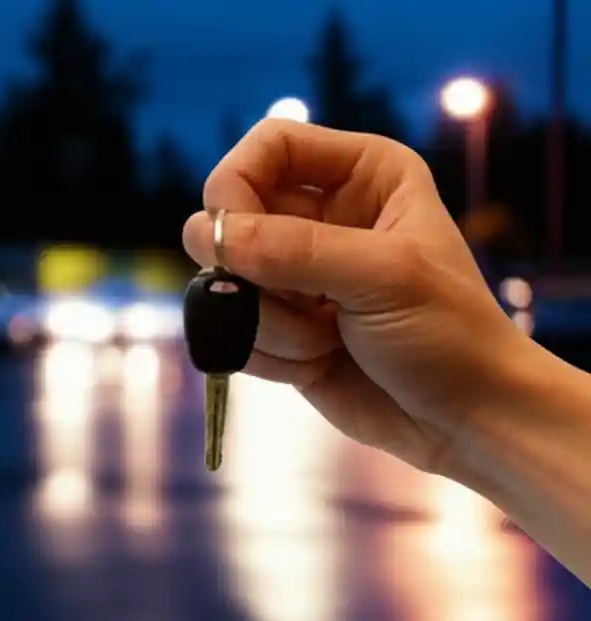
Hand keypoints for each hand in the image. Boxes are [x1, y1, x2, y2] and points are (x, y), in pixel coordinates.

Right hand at [182, 119, 536, 476]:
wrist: (466, 421)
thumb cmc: (449, 334)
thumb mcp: (382, 277)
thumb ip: (294, 249)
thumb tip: (207, 234)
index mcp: (362, 174)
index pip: (268, 145)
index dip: (238, 182)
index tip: (230, 233)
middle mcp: (322, 214)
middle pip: (232, 213)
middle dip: (254, 269)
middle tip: (298, 301)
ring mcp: (295, 273)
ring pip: (226, 279)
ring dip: (269, 321)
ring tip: (329, 340)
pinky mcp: (277, 325)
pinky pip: (231, 329)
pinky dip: (268, 353)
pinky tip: (318, 363)